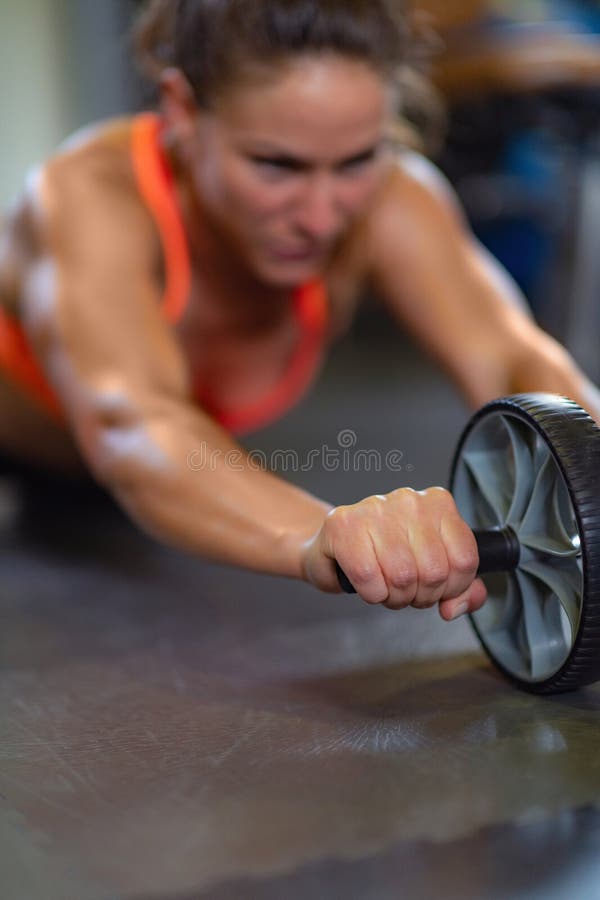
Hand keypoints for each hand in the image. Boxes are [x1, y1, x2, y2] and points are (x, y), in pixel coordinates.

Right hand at [301, 487, 486, 620]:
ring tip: (386, 588)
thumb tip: (455, 606)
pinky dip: (371, 594)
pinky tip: (367, 584)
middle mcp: (409, 500)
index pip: (464, 559)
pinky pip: (369, 578)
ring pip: (402, 577)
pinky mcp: (343, 525)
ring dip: (394, 597)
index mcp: (438, 504)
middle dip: (421, 596)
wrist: (332, 549)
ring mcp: (375, 509)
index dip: (453, 588)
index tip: (438, 588)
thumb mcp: (430, 569)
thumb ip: (460, 590)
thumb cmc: (384, 557)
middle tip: (406, 591)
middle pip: (434, 572)